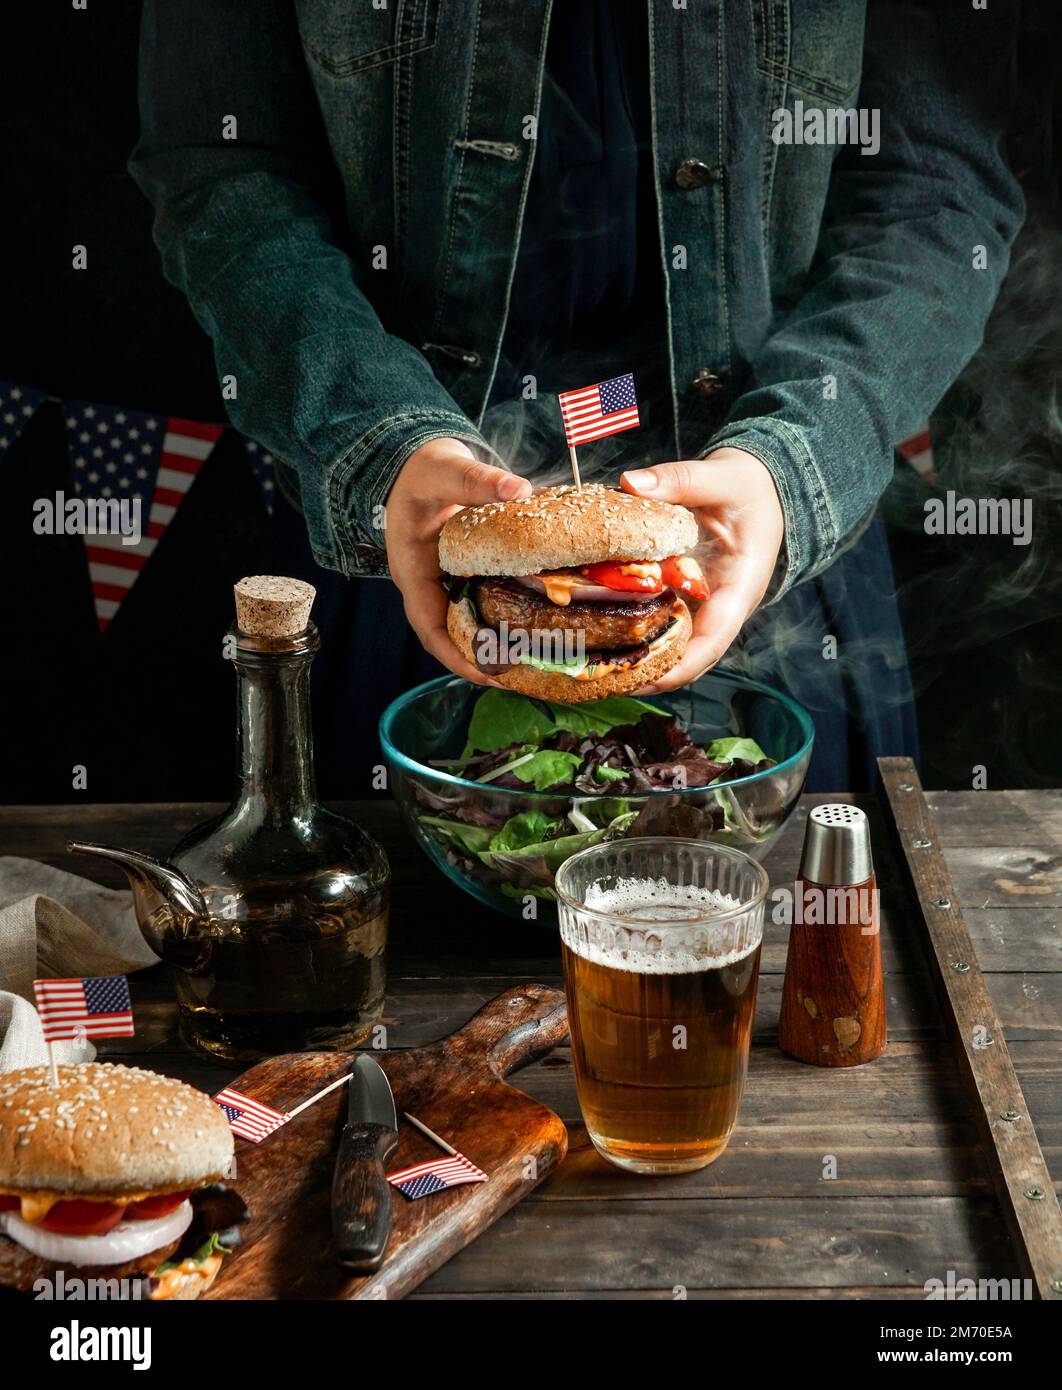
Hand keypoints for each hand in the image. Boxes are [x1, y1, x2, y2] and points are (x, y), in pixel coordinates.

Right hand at [385, 438, 531, 682]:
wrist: (417, 461)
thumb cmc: (423, 470)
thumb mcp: (445, 470)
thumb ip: (476, 479)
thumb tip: (517, 489)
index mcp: (414, 572)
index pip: (430, 628)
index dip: (457, 656)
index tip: (488, 672)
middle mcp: (429, 586)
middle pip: (452, 638)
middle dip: (483, 662)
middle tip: (523, 677)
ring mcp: (446, 584)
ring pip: (469, 626)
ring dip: (496, 646)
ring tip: (535, 663)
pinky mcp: (464, 576)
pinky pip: (483, 606)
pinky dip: (504, 620)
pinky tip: (536, 627)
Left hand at [620, 447, 784, 691]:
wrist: (765, 485)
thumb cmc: (749, 485)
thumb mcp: (720, 477)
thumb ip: (679, 481)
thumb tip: (632, 483)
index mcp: (741, 586)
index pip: (714, 638)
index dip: (682, 665)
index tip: (648, 680)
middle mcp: (724, 605)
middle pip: (691, 655)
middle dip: (652, 674)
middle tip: (604, 680)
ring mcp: (707, 604)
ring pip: (677, 644)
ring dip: (642, 660)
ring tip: (596, 668)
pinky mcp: (691, 596)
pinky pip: (667, 622)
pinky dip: (639, 632)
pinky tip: (604, 634)